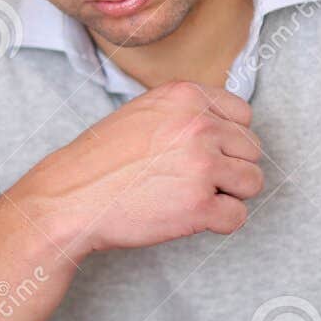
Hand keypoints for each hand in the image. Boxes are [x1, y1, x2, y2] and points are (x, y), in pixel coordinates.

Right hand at [9, 81, 261, 258]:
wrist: (69, 199)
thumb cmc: (100, 161)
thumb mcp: (143, 113)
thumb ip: (186, 112)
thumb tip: (228, 127)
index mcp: (186, 96)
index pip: (244, 116)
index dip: (226, 140)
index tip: (202, 153)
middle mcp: (198, 126)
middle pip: (252, 150)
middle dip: (228, 169)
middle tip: (190, 180)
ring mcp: (201, 166)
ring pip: (252, 182)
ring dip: (227, 195)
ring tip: (190, 197)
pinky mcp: (199, 206)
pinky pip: (237, 217)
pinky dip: (218, 223)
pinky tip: (187, 216)